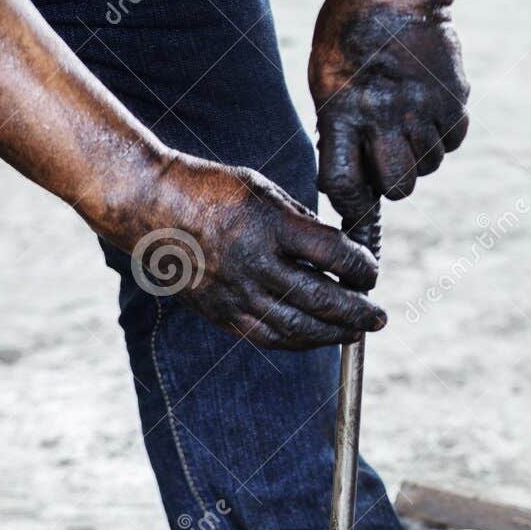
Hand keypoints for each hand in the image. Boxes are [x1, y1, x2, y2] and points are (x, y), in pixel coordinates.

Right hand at [108, 155, 385, 348]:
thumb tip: (339, 253)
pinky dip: (300, 341)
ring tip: (355, 333)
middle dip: (358, 312)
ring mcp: (237, 294)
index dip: (361, 268)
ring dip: (334, 334)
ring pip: (298, 328)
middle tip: (379, 316)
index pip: (333, 255)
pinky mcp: (223, 313)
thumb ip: (301, 222)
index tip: (371, 271)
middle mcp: (255, 264)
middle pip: (322, 300)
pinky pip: (270, 336)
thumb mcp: (262, 189)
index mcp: (269, 225)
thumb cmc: (211, 190)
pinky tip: (319, 338)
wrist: (151, 208)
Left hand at [310, 0, 469, 221]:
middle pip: (399, 187)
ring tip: (407, 123)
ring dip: (418, 155)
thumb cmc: (350, 37)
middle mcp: (385, 114)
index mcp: (344, 111)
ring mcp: (424, 106)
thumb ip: (336, 132)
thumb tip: (348, 184)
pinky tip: (428, 112)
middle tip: (387, 160)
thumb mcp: (325, 82)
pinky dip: (442, 136)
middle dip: (392, 181)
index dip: (350, 204)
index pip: (344, 183)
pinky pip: (453, 142)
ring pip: (429, 166)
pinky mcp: (453, 96)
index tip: (355, 208)